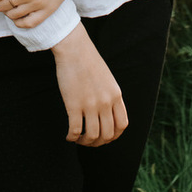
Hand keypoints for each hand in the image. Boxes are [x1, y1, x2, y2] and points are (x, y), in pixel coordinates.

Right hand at [51, 23, 127, 146]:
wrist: (74, 49)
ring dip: (85, 142)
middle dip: (98, 142)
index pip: (122, 125)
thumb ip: (110, 96)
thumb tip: (107, 113)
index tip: (105, 136)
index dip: (114, 136)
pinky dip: (72, 137)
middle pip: (107, 134)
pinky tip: (69, 136)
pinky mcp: (74, 105)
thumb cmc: (88, 61)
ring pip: (92, 136)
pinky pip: (75, 130)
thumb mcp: (107, 79)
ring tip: (78, 139)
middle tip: (89, 140)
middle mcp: (106, 102)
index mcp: (116, 95)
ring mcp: (90, 105)